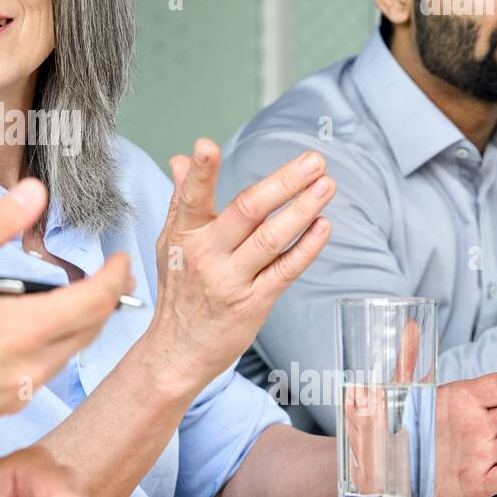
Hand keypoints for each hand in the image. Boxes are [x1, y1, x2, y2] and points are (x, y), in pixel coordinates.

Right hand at [0, 178, 131, 435]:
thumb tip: (34, 191)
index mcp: (22, 327)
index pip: (96, 301)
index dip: (116, 277)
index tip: (121, 259)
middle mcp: (30, 364)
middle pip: (91, 329)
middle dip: (105, 299)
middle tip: (106, 276)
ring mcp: (20, 390)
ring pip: (71, 352)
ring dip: (79, 325)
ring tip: (69, 298)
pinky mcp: (6, 405)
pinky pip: (46, 372)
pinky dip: (53, 347)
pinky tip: (30, 331)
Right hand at [141, 138, 332, 400]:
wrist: (177, 350)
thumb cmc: (178, 292)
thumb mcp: (169, 243)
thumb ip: (181, 200)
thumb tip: (181, 159)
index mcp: (184, 236)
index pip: (191, 197)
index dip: (200, 173)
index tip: (206, 146)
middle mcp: (206, 256)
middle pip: (247, 211)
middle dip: (284, 181)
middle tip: (313, 161)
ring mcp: (230, 281)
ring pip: (271, 238)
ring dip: (303, 209)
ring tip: (327, 186)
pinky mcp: (253, 303)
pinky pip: (285, 270)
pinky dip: (307, 247)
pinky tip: (323, 225)